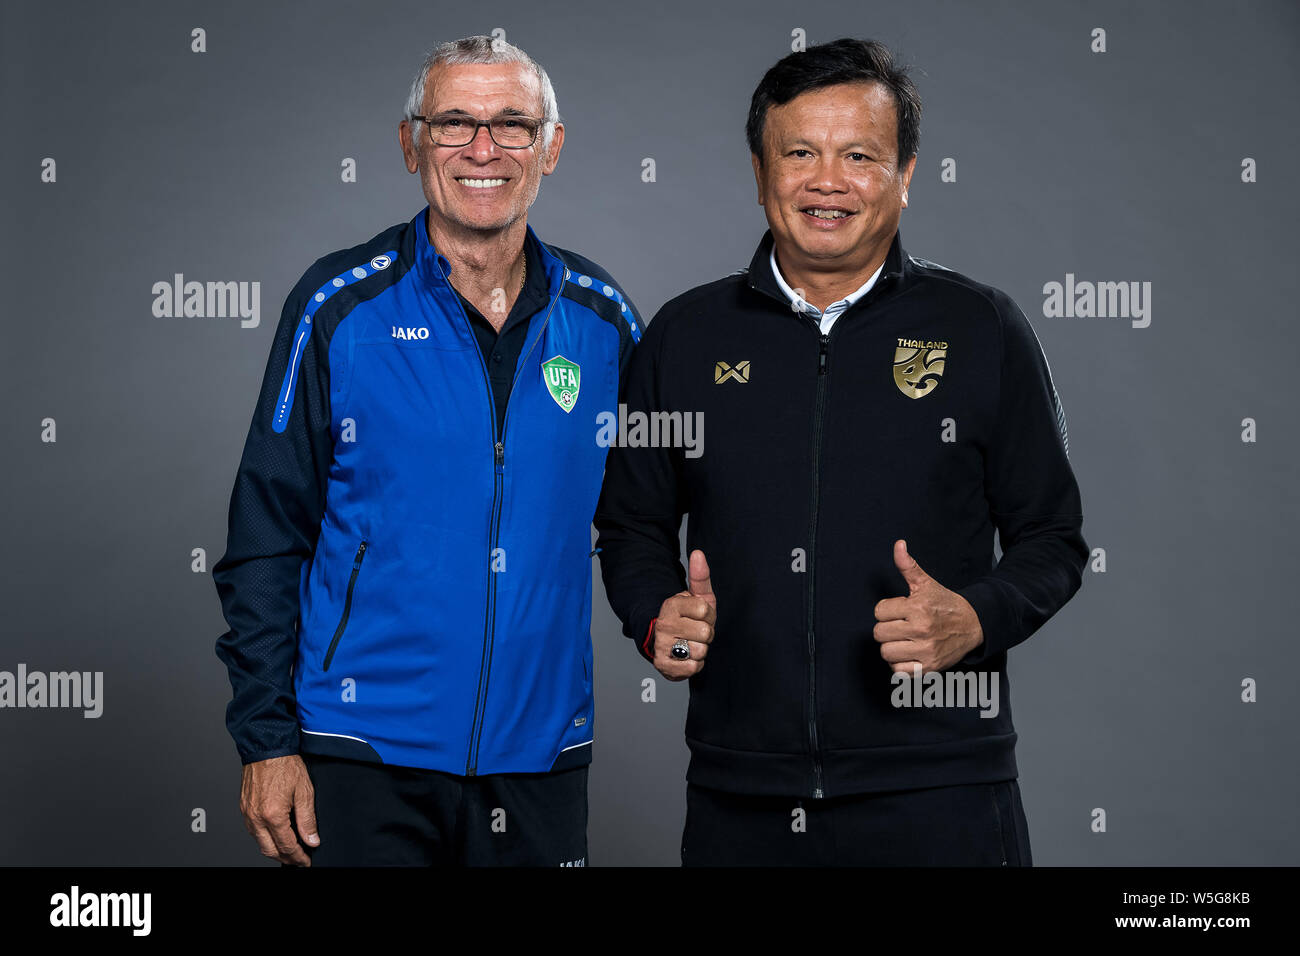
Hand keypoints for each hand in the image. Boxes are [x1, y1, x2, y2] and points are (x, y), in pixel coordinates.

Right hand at [240, 754, 318, 865]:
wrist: (267, 747)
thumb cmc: (285, 764)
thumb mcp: (305, 792)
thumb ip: (307, 820)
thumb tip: (312, 840)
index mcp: (273, 815)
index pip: (287, 846)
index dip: (298, 857)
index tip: (306, 860)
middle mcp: (256, 817)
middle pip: (270, 850)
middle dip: (285, 858)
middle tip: (298, 859)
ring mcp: (247, 813)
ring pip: (259, 842)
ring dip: (274, 849)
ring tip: (289, 849)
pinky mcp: (243, 808)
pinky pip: (253, 831)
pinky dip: (264, 837)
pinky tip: (275, 834)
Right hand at [652, 550, 715, 680]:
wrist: (668, 643)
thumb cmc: (687, 618)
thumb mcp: (697, 596)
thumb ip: (700, 576)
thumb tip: (698, 553)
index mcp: (671, 605)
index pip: (705, 610)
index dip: (708, 616)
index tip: (699, 617)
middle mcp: (664, 624)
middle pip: (705, 632)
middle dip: (706, 635)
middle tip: (695, 632)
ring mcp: (662, 645)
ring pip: (700, 651)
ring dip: (700, 650)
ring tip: (690, 644)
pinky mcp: (663, 665)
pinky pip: (692, 668)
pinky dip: (694, 665)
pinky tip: (686, 658)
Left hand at [873, 539, 982, 674]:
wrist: (973, 625)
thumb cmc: (945, 604)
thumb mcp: (926, 584)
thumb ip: (908, 566)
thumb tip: (898, 544)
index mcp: (918, 607)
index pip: (879, 612)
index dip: (887, 610)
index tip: (900, 611)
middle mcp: (921, 630)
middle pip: (879, 633)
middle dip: (887, 628)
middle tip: (901, 626)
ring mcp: (925, 650)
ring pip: (886, 652)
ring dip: (892, 647)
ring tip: (904, 640)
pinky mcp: (929, 668)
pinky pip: (898, 671)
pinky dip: (900, 665)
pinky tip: (909, 653)